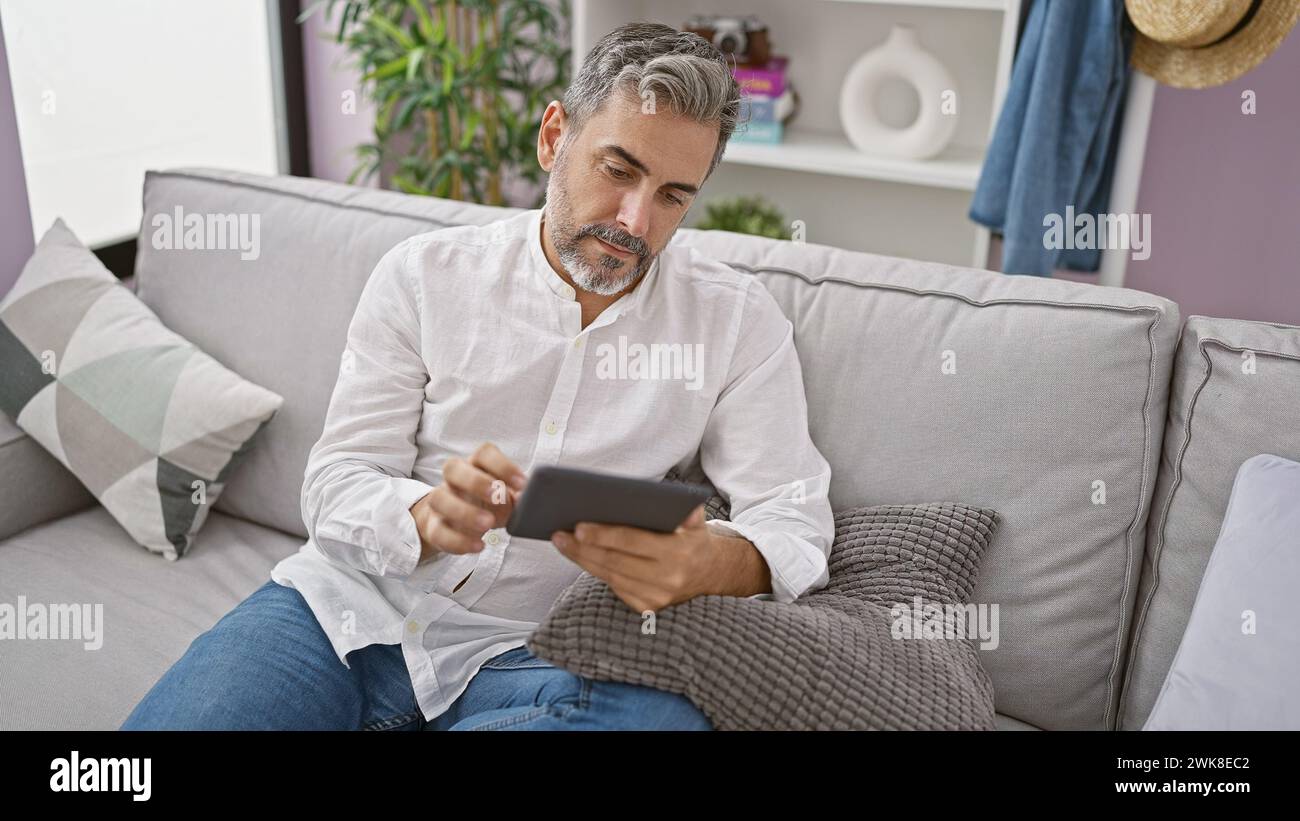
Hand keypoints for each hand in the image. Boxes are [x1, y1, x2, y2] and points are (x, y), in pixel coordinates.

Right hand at [409, 442, 526, 559]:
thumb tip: (532, 500)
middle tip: (498, 497)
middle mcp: (454, 479)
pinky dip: (458, 541)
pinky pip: (438, 532)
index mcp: (475, 465)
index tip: (523, 484)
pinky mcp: (433, 527)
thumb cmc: (489, 505)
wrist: (457, 524)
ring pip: (439, 498)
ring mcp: (440, 501)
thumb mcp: (506, 499)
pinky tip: (479, 545)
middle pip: (453, 467)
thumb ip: (519, 497)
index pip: (484, 453)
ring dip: (465, 511)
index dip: (503, 465)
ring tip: (488, 525)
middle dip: (476, 481)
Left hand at [551, 504, 709, 612]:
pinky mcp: (647, 608)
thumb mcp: (696, 519)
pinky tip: (580, 557)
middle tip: (559, 534)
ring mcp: (656, 597)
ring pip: (610, 577)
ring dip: (582, 560)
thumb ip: (685, 507)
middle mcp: (667, 579)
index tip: (578, 527)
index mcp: (677, 553)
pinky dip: (595, 571)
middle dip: (583, 548)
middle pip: (614, 562)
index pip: (632, 542)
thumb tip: (662, 496)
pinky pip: (615, 588)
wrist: (710, 572)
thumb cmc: (693, 538)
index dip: (603, 535)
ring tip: (562, 543)